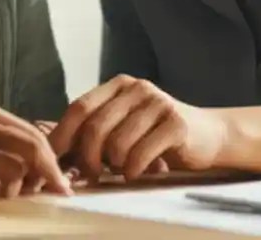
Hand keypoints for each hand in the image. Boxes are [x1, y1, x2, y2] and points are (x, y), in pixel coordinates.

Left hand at [50, 75, 228, 181]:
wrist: (208, 135)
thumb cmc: (156, 135)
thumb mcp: (124, 125)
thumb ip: (94, 131)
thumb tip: (54, 150)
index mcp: (119, 85)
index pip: (80, 107)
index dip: (63, 135)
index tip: (53, 159)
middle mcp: (137, 88)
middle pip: (95, 126)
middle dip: (87, 158)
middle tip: (90, 175)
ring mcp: (158, 103)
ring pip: (117, 143)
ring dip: (114, 166)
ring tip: (123, 169)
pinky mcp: (176, 123)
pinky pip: (140, 154)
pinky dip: (133, 170)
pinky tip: (137, 172)